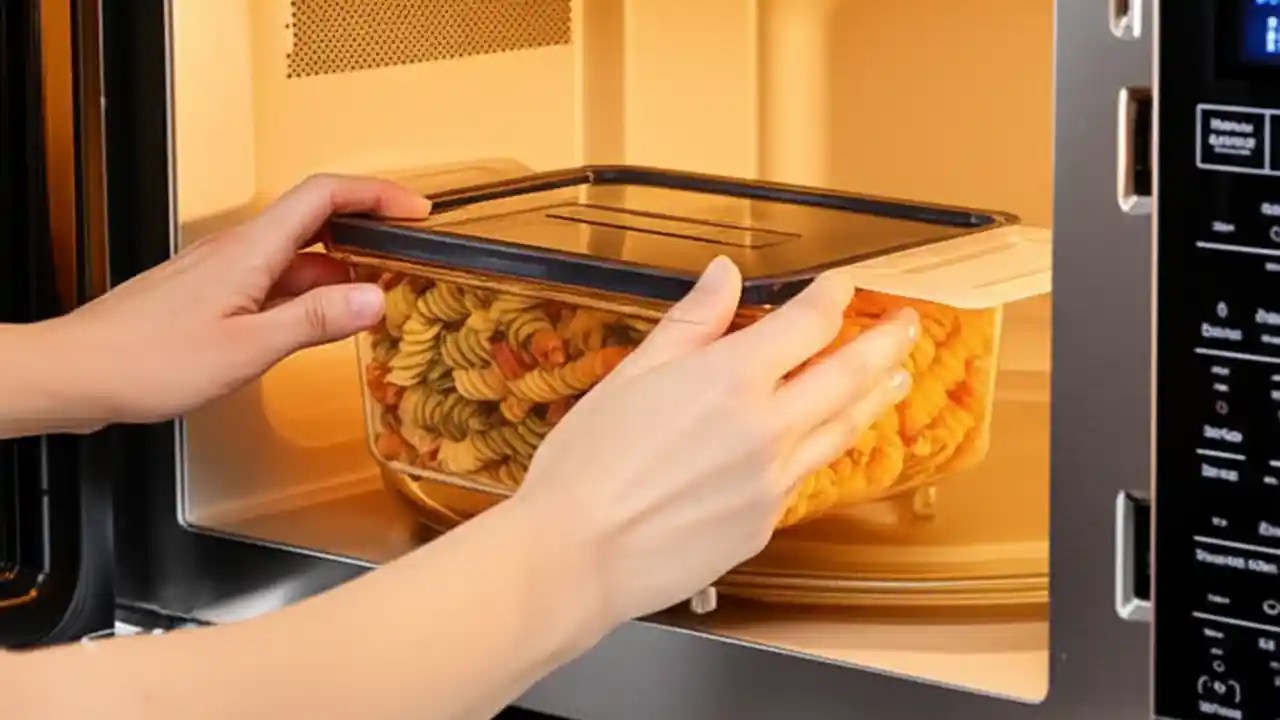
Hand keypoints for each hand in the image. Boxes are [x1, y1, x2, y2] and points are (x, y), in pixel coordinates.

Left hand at [51, 174, 430, 426]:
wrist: (78, 372)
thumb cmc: (145, 360)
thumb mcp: (247, 348)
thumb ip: (315, 321)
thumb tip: (373, 299)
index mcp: (250, 251)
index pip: (325, 196)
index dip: (376, 194)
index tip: (414, 210)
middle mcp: (237, 251)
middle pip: (316, 219)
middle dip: (368, 230)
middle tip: (405, 253)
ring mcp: (224, 271)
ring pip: (297, 255)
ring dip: (340, 269)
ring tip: (372, 297)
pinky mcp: (213, 294)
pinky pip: (275, 280)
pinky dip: (308, 294)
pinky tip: (317, 323)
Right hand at [511, 257, 918, 638]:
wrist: (578, 555)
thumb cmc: (586, 466)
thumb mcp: (632, 375)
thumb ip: (691, 322)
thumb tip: (723, 274)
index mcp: (731, 378)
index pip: (808, 323)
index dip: (833, 297)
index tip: (843, 285)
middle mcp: (767, 427)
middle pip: (849, 374)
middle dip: (886, 343)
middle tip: (908, 325)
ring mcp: (773, 480)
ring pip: (842, 430)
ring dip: (874, 398)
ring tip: (896, 380)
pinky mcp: (765, 523)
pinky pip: (804, 476)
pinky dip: (822, 449)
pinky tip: (823, 442)